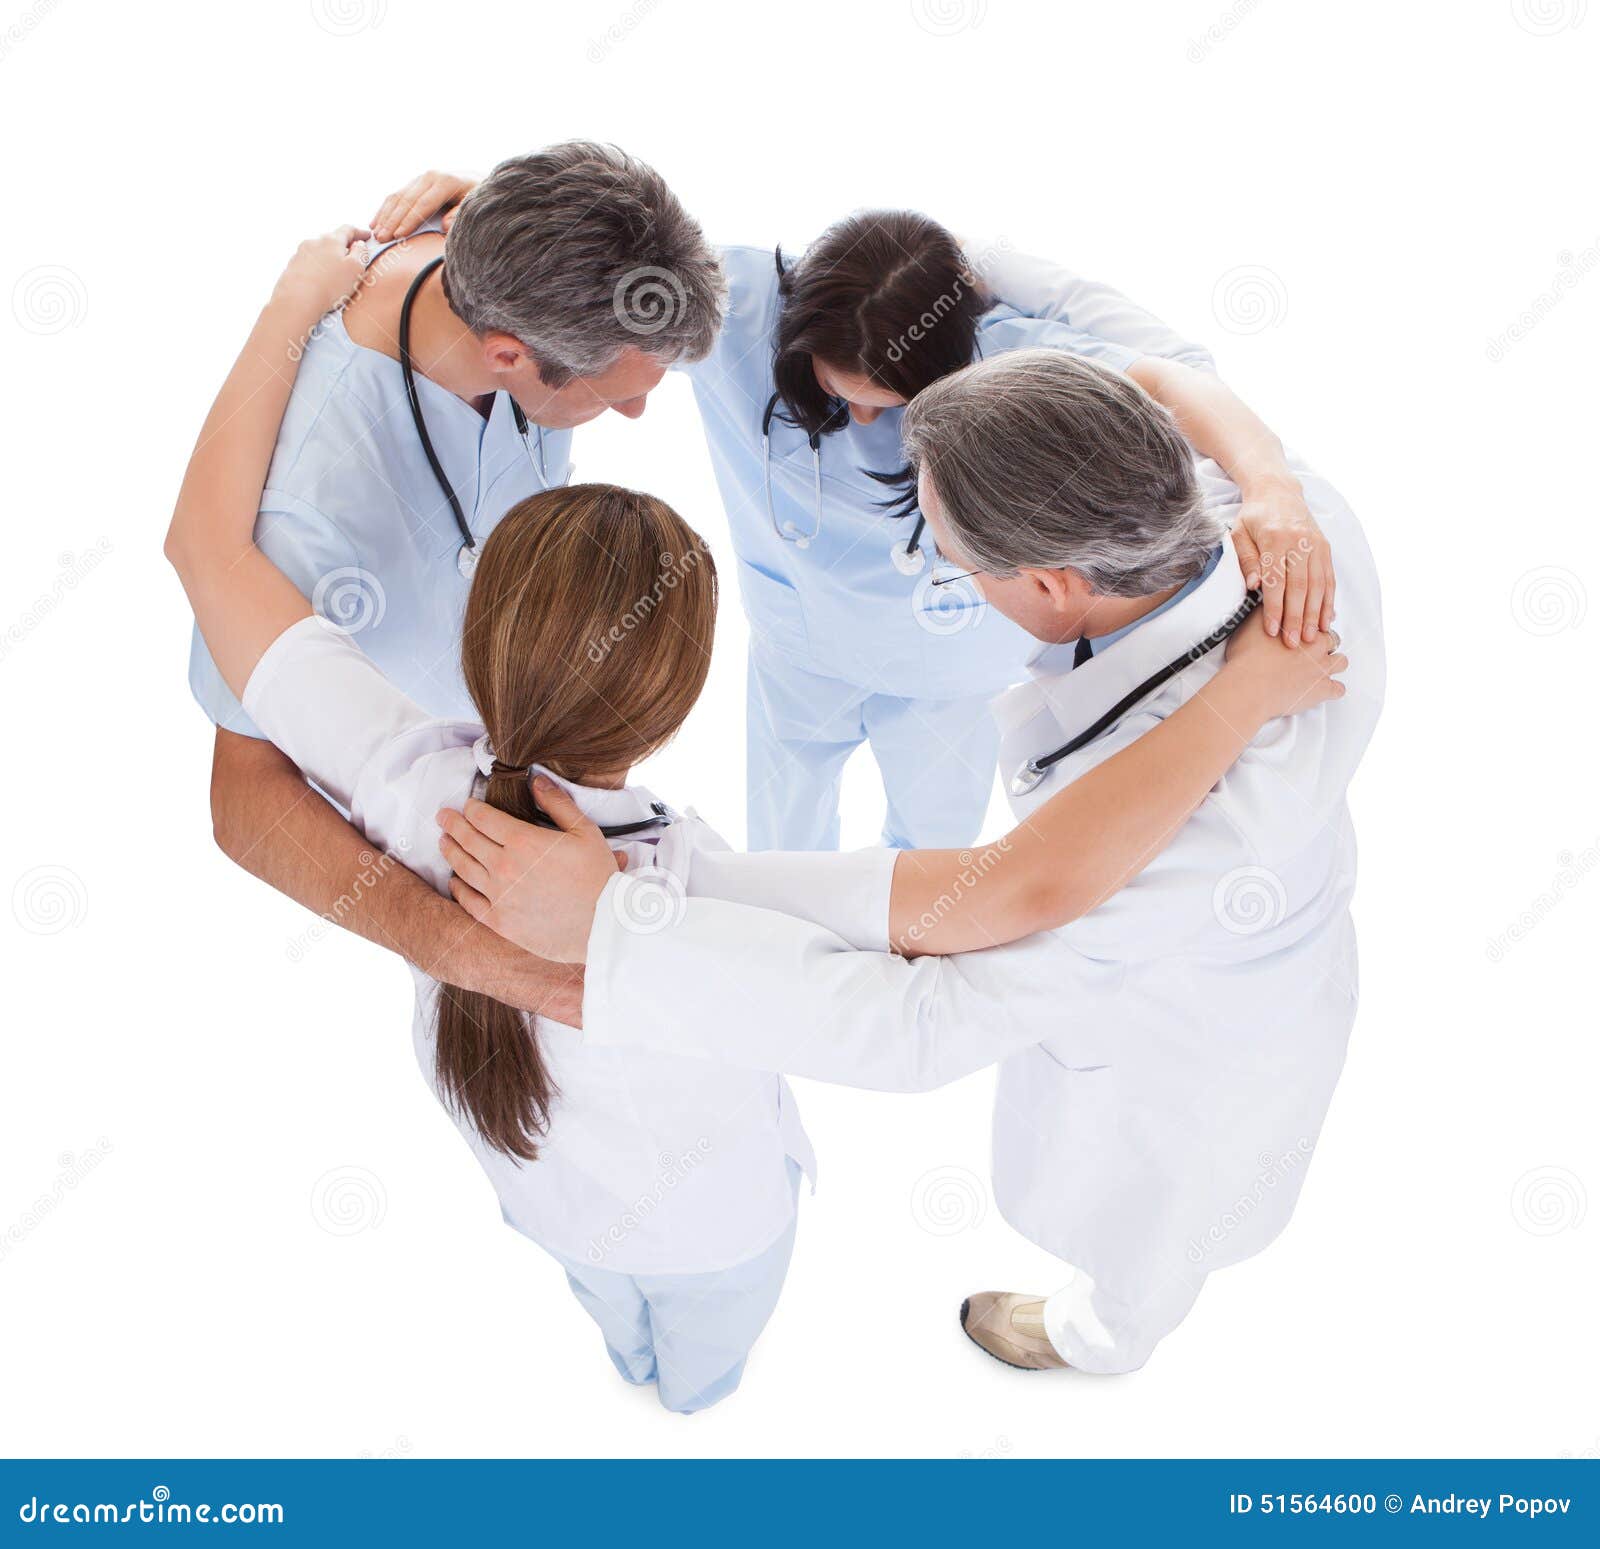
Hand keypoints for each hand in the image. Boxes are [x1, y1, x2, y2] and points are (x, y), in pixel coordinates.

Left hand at [269, 225, 369, 325]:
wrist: (298, 300)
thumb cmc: (330, 286)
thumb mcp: (356, 269)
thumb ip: (361, 253)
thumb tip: (359, 245)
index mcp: (332, 240)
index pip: (348, 229)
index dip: (359, 232)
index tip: (366, 236)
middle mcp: (314, 242)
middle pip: (332, 239)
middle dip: (343, 246)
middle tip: (352, 257)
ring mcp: (301, 253)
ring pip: (320, 251)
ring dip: (329, 258)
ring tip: (336, 274)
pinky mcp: (293, 265)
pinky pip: (310, 263)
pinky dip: (318, 268)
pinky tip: (321, 281)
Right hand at [371, 170, 477, 241]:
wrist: (480, 179)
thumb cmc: (479, 198)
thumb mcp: (475, 206)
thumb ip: (460, 214)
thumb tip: (446, 226)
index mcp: (445, 181)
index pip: (423, 204)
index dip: (410, 221)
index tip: (398, 236)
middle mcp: (430, 176)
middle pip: (406, 201)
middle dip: (392, 221)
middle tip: (381, 239)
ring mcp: (421, 178)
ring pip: (397, 197)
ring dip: (384, 216)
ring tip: (376, 234)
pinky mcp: (416, 182)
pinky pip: (396, 196)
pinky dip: (384, 210)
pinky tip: (375, 223)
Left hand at [437, 777, 623, 963]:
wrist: (603, 924)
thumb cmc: (598, 877)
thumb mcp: (584, 831)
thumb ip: (557, 803)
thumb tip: (537, 781)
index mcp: (523, 841)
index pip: (484, 818)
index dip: (471, 809)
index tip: (466, 805)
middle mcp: (504, 866)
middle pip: (467, 839)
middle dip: (451, 824)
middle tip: (442, 817)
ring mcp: (499, 895)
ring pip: (462, 868)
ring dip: (450, 851)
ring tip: (443, 842)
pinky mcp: (499, 921)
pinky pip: (469, 902)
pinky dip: (458, 888)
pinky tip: (455, 881)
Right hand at [1222, 608, 1346, 720]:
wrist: (1248, 685)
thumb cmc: (1246, 656)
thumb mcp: (1251, 622)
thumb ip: (1266, 609)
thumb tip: (1268, 598)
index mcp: (1302, 627)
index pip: (1316, 621)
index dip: (1310, 627)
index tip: (1304, 631)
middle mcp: (1316, 645)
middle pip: (1332, 639)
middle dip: (1324, 645)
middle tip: (1310, 651)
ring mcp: (1322, 667)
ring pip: (1341, 662)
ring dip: (1333, 664)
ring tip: (1319, 669)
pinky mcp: (1322, 689)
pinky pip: (1338, 689)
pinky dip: (1333, 690)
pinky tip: (1322, 690)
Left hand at [1230, 482, 1335, 646]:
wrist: (1278, 492)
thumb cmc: (1253, 517)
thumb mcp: (1239, 534)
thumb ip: (1246, 560)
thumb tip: (1254, 587)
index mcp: (1276, 538)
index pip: (1276, 580)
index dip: (1275, 608)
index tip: (1273, 631)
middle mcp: (1300, 542)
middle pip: (1300, 587)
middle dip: (1297, 618)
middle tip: (1293, 644)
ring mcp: (1317, 545)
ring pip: (1318, 586)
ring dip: (1315, 614)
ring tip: (1311, 638)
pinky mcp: (1326, 549)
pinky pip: (1329, 579)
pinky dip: (1329, 601)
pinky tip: (1326, 620)